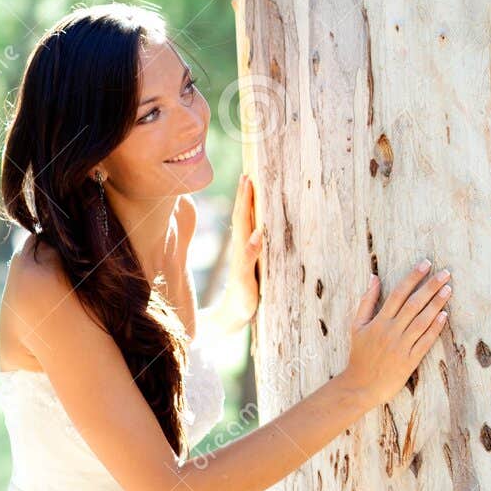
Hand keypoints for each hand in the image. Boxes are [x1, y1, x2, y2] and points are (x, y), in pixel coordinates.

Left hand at [222, 172, 262, 326]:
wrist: (232, 316)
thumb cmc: (241, 302)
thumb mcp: (245, 281)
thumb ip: (249, 258)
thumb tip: (257, 233)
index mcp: (241, 248)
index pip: (243, 217)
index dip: (246, 198)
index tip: (249, 178)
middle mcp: (242, 247)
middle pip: (243, 215)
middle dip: (246, 195)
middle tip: (249, 173)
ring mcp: (244, 253)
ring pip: (246, 222)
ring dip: (249, 204)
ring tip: (253, 187)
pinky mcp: (248, 259)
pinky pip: (251, 233)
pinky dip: (254, 220)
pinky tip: (258, 216)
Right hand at [340, 262, 452, 407]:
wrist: (360, 386)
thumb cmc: (359, 354)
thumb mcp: (357, 326)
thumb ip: (367, 301)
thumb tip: (374, 277)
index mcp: (378, 321)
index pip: (398, 293)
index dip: (413, 277)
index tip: (426, 264)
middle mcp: (391, 331)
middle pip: (413, 304)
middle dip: (430, 286)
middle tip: (445, 273)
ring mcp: (401, 346)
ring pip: (422, 321)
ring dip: (437, 304)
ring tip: (448, 289)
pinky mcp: (410, 361)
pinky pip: (425, 342)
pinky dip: (435, 328)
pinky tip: (445, 316)